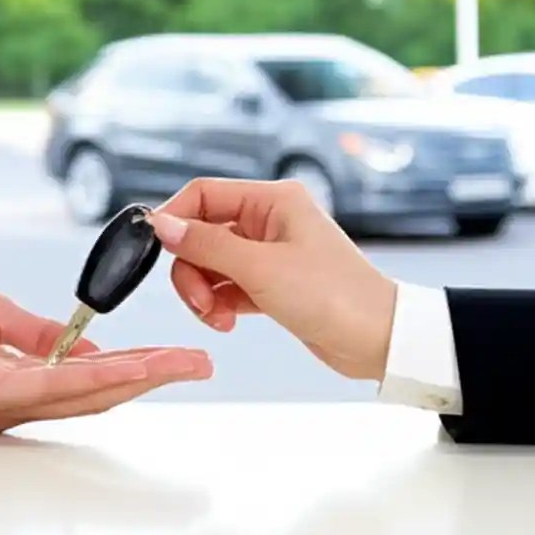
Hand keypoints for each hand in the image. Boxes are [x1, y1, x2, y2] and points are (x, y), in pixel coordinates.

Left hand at [0, 262, 211, 432]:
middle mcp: (8, 402)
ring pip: (83, 392)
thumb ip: (39, 332)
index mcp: (12, 383)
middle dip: (153, 377)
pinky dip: (96, 372)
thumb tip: (86, 342)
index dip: (138, 368)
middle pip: (96, 393)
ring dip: (138, 376)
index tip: (178, 355)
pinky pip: (50, 382)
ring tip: (182, 362)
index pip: (87, 379)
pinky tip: (131, 361)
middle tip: (201, 363)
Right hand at [147, 179, 395, 380]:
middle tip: (199, 301)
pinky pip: (227, 287)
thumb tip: (163, 224)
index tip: (155, 248)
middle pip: (202, 233)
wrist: (378, 340)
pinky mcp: (272, 283)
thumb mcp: (261, 268)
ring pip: (211, 264)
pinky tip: (227, 322)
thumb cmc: (336, 296)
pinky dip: (219, 305)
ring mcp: (270, 253)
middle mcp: (270, 221)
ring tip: (217, 318)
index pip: (204, 194)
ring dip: (204, 292)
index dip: (175, 219)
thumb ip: (206, 245)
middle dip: (191, 269)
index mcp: (273, 200)